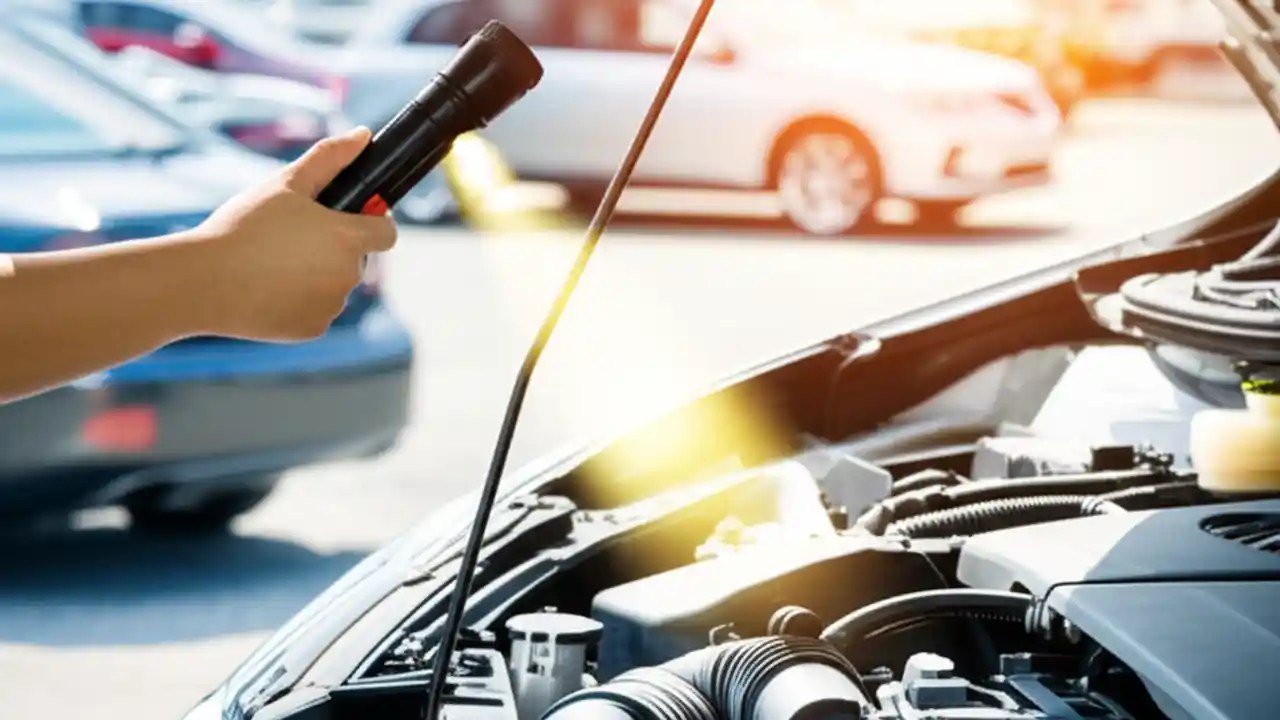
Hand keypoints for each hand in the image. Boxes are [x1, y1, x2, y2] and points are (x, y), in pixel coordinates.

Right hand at [191, 127, 396, 340]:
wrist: (202, 282)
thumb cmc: (242, 227)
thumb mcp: (285, 184)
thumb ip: (330, 159)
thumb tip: (364, 136)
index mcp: (347, 239)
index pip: (387, 232)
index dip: (372, 221)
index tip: (348, 216)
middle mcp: (348, 276)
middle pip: (358, 259)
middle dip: (336, 247)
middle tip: (293, 237)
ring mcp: (332, 306)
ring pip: (336, 285)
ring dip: (319, 275)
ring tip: (275, 262)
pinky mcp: (314, 329)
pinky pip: (318, 310)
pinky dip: (302, 301)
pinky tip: (270, 288)